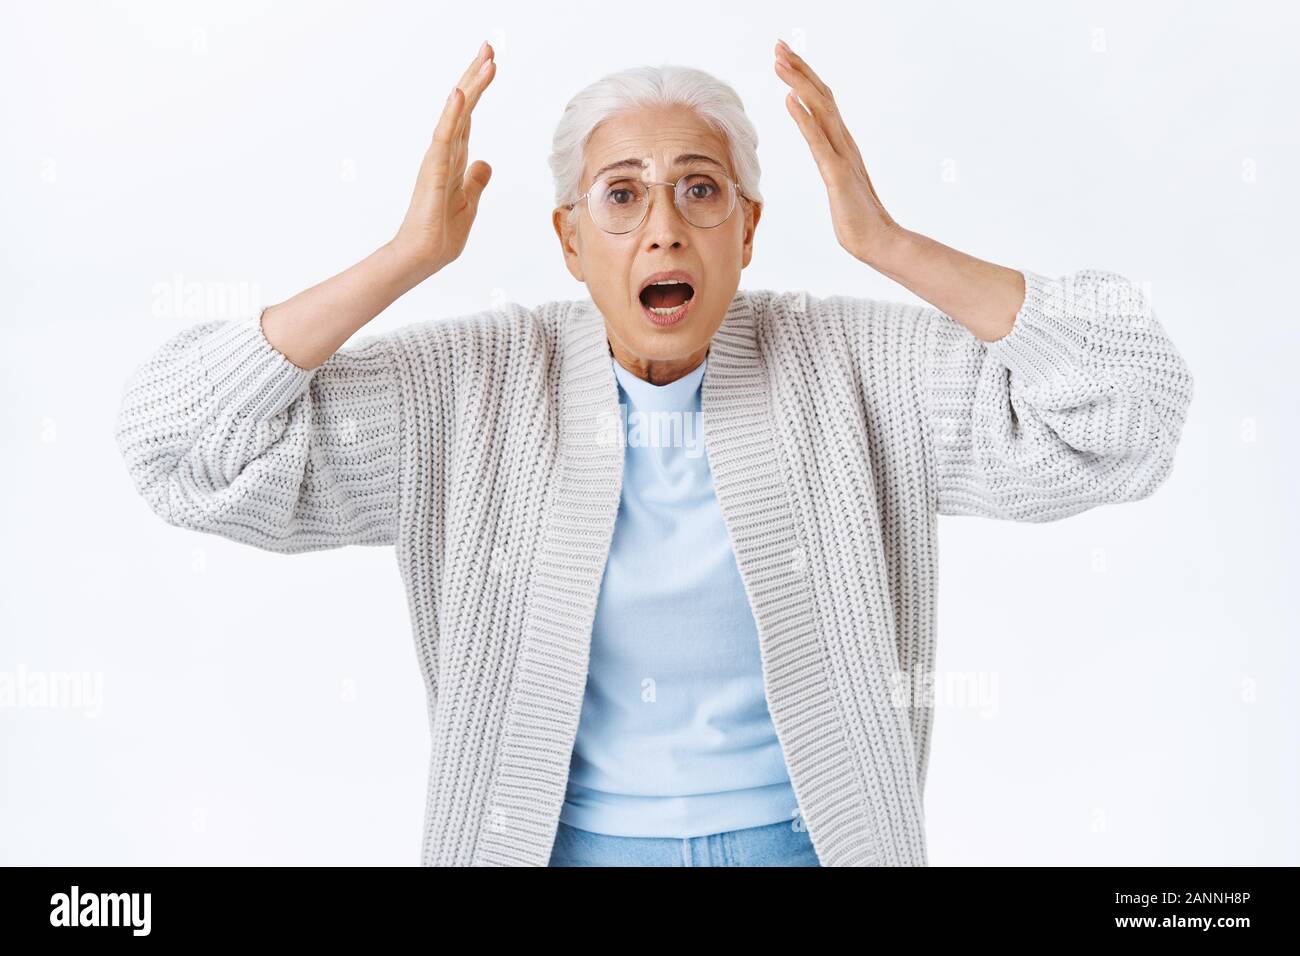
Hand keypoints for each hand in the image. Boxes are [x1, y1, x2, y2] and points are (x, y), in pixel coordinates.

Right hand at [391, 41, 496, 277]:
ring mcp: (438, 160)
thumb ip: (475, 181)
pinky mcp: (433, 172)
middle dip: (476, 75)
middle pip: (463, 107)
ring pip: (457, 115)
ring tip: (486, 60)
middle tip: (489, 45)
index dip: (479, 88)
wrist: (422, 257)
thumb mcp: (469, 204)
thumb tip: (485, 162)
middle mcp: (445, 152)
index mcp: (454, 158)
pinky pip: (443, 138)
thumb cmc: (441, 234)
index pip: (469, 116)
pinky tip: (459, 94)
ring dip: (471, 87)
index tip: (491, 62)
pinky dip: (451, 115)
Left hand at [774, 39, 899, 266]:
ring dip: (798, 82)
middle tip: (779, 44)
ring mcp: (842, 156)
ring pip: (819, 109)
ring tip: (779, 60)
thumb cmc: (858, 221)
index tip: (785, 59)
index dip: (803, 78)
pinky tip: (789, 98)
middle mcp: (844, 143)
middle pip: (820, 96)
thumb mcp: (839, 188)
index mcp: (842, 145)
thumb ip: (833, 169)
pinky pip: (818, 140)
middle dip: (799, 68)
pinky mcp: (837, 173)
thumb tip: (827, 163)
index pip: (821, 103)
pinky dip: (803, 117)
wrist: (880, 242)